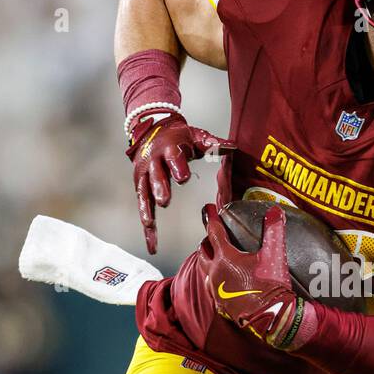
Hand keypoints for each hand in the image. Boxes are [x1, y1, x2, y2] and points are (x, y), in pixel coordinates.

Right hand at [126, 111, 233, 253]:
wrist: (151, 131)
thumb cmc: (177, 137)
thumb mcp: (195, 136)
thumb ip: (211, 143)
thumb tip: (232, 146)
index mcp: (170, 148)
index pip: (174, 158)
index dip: (178, 167)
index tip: (183, 178)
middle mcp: (154, 162)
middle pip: (156, 176)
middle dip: (159, 188)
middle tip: (164, 201)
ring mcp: (145, 175)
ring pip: (145, 193)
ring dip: (147, 209)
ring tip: (149, 224)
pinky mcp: (140, 187)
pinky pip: (143, 208)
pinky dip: (147, 227)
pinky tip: (151, 243)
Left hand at [198, 202, 316, 348]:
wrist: (270, 318)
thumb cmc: (271, 287)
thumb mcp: (275, 255)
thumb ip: (274, 231)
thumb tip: (275, 211)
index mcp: (225, 257)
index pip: (214, 232)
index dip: (211, 218)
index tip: (208, 209)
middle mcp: (215, 272)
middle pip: (203, 251)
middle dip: (207, 241)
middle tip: (213, 235)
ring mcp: (216, 289)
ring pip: (204, 268)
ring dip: (208, 259)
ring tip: (216, 255)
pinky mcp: (220, 302)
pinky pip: (211, 285)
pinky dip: (214, 276)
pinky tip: (223, 278)